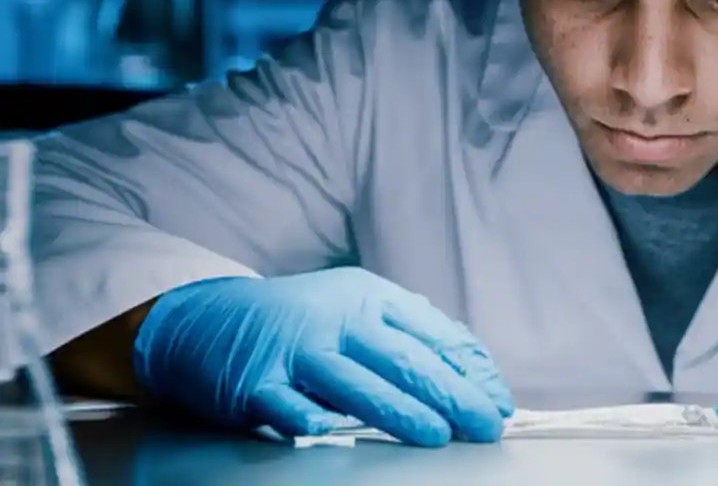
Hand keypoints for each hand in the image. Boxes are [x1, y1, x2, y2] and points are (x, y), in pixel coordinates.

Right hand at [133, 267, 514, 446]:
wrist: (204, 317)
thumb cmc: (298, 322)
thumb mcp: (357, 309)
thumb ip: (410, 333)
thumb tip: (474, 373)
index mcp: (369, 297)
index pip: (433, 334)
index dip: (471, 371)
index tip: (498, 402)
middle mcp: (336, 317)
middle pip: (404, 359)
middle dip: (452, 395)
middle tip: (485, 425)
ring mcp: (295, 349)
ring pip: (356, 382)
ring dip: (400, 411)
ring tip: (438, 434)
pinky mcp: (255, 380)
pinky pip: (288, 404)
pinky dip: (311, 418)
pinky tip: (334, 430)